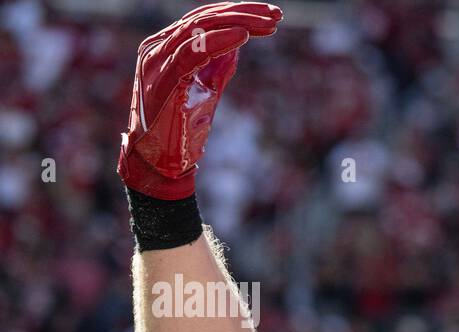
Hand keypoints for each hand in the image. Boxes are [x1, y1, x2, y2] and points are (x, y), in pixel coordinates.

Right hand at [118, 2, 281, 199]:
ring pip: (199, 28)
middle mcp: (158, 48)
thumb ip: (216, 65)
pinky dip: (218, 41)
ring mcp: (157, 62)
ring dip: (238, 23)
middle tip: (277, 14)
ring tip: (268, 24)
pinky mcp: (161, 80)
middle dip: (244, 13)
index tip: (272, 17)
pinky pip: (190, 53)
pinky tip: (244, 36)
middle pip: (204, 17)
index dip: (238, 13)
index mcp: (166, 47)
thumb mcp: (205, 91)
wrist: (158, 165)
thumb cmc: (180, 131)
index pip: (204, 19)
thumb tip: (238, 41)